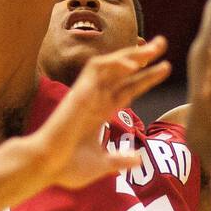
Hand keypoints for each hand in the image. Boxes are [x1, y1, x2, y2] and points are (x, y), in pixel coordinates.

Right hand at [37, 39, 170, 189]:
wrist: (47, 165)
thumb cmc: (67, 167)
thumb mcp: (102, 165)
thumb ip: (119, 160)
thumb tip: (138, 160)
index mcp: (100, 113)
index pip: (127, 89)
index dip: (145, 78)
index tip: (164, 68)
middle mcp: (95, 100)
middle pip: (122, 73)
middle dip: (143, 58)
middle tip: (162, 44)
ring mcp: (87, 94)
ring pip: (111, 66)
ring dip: (131, 54)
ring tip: (153, 48)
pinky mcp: (79, 92)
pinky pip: (97, 70)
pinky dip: (115, 64)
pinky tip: (133, 65)